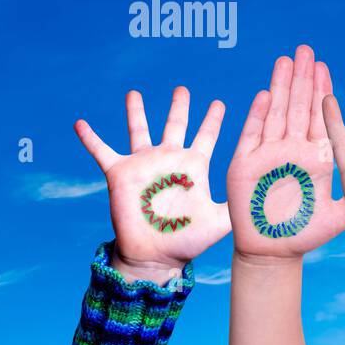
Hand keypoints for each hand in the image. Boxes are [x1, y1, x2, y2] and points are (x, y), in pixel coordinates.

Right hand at [74, 87, 229, 281]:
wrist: (156, 256)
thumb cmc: (189, 239)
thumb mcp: (221, 219)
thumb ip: (239, 202)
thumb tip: (265, 193)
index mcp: (194, 166)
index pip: (207, 135)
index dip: (213, 119)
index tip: (219, 102)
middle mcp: (170, 160)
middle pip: (175, 125)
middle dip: (179, 107)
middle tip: (182, 89)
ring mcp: (144, 165)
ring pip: (140, 130)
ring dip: (136, 111)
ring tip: (134, 92)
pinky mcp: (120, 174)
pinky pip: (102, 151)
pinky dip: (91, 138)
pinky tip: (80, 123)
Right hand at [227, 45, 344, 258]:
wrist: (272, 253)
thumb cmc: (305, 235)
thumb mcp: (340, 214)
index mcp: (316, 158)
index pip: (321, 118)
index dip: (323, 92)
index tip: (327, 67)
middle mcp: (292, 151)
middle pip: (298, 108)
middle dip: (303, 79)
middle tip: (307, 50)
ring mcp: (268, 155)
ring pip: (276, 113)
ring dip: (281, 87)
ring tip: (287, 60)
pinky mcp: (245, 166)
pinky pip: (253, 135)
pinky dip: (258, 115)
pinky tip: (265, 94)